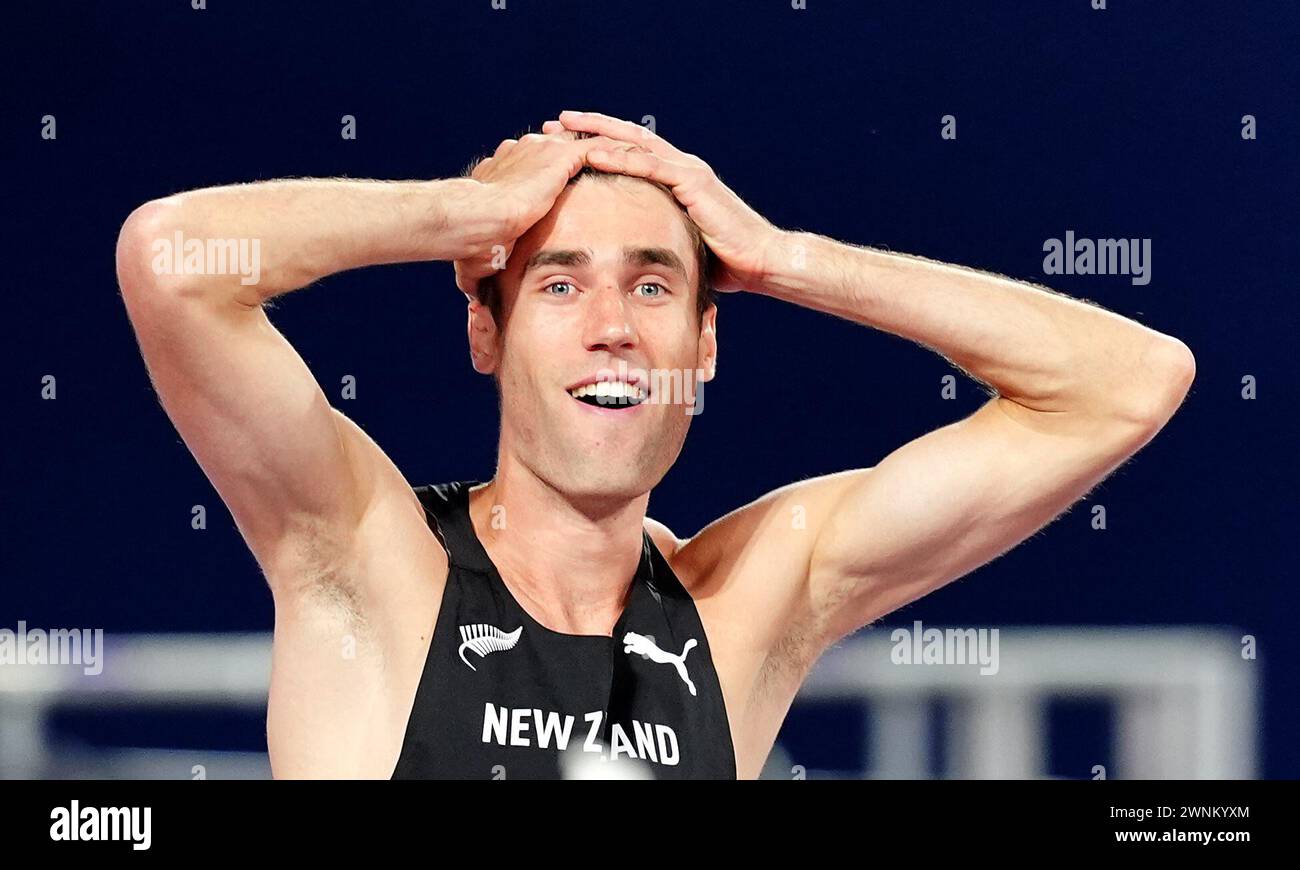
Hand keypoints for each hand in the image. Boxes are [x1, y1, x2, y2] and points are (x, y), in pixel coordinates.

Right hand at [450, 130, 625, 295]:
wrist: (471, 220)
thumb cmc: (468, 240)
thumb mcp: (479, 253)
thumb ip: (485, 264)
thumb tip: (477, 301)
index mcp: (509, 167)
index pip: (541, 164)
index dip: (560, 175)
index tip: (578, 189)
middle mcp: (527, 150)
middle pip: (567, 146)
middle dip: (592, 157)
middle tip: (619, 170)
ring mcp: (543, 149)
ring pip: (588, 142)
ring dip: (612, 154)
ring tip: (639, 166)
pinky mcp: (559, 157)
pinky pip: (601, 149)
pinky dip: (619, 156)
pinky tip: (641, 166)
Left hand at [549, 110, 784, 293]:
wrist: (761, 261)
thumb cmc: (726, 260)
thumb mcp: (682, 242)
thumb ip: (660, 236)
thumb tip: (635, 257)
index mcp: (676, 178)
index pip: (631, 151)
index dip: (598, 142)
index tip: (565, 141)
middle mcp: (681, 166)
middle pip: (627, 137)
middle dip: (589, 128)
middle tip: (554, 123)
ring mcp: (687, 171)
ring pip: (634, 143)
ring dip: (596, 134)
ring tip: (564, 128)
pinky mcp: (693, 182)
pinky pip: (649, 164)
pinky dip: (620, 157)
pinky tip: (593, 152)